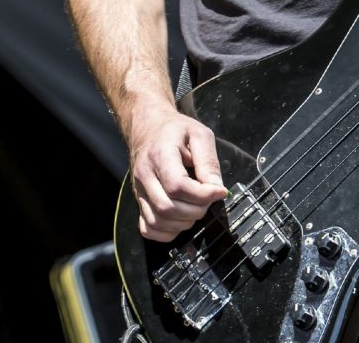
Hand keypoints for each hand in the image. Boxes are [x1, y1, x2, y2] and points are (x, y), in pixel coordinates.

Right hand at [127, 106, 228, 241]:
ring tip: (196, 208)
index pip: (177, 185)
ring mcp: (138, 190)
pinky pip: (148, 228)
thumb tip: (216, 188)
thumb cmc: (176, 130)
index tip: (220, 191)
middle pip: (167, 207)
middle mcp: (145, 175)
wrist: (148, 127)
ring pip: (158, 221)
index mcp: (160, 155)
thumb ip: (208, 161)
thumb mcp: (199, 134)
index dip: (202, 195)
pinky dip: (167, 232)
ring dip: (183, 222)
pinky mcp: (138, 201)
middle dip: (195, 210)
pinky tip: (180, 220)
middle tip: (208, 199)